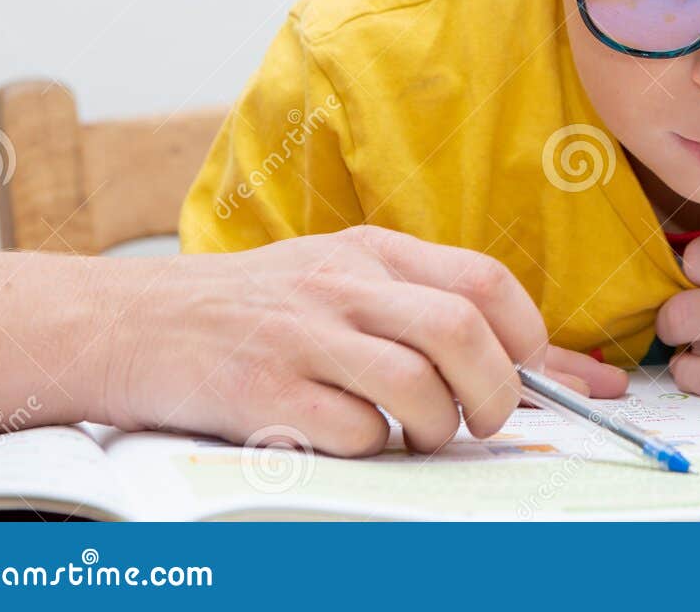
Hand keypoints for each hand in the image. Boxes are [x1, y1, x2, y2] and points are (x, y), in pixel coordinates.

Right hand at [87, 225, 626, 455]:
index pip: (483, 281)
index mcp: (372, 251)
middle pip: (461, 332)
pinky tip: (353, 439)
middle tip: (485, 421)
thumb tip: (568, 370)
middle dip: (497, 390)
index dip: (530, 337)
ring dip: (437, 427)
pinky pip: (352, 431)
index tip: (539, 375)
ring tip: (420, 436)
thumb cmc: (257, 310)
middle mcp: (341, 284)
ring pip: (416, 386)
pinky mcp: (262, 391)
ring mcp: (301, 336)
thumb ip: (434, 311)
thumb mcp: (342, 281)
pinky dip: (372, 448)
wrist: (130, 322)